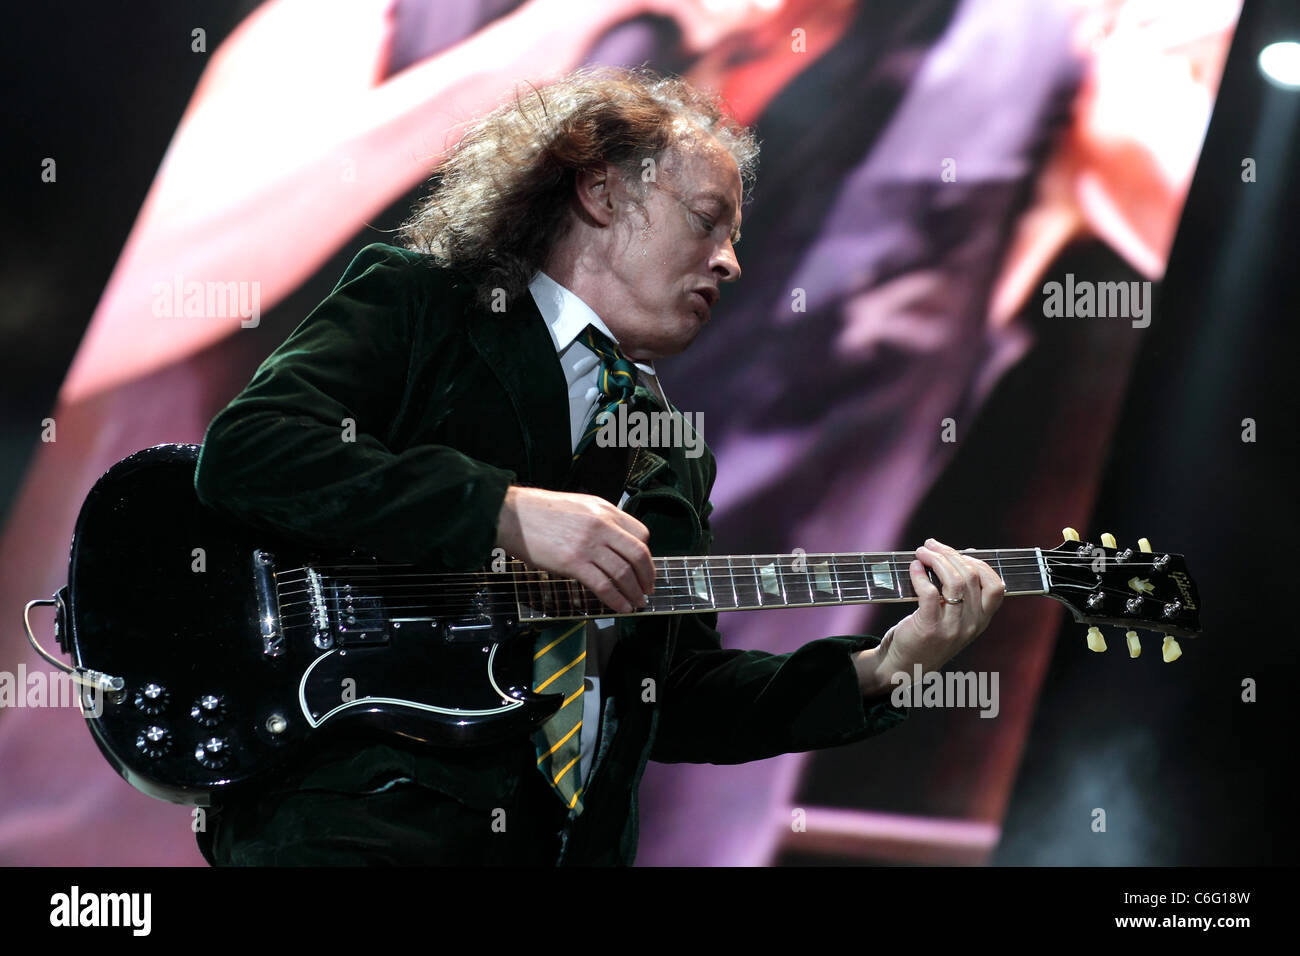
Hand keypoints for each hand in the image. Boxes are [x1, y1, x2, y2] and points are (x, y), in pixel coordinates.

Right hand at [495, 485, 655, 613]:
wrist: (512, 515)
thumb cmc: (540, 511)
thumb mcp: (580, 505)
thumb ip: (600, 520)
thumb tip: (615, 541)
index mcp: (605, 510)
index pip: (641, 534)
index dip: (646, 555)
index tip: (644, 568)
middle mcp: (601, 526)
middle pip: (639, 554)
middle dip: (647, 577)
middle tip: (648, 589)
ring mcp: (588, 544)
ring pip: (623, 573)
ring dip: (634, 592)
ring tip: (637, 603)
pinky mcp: (573, 563)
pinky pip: (603, 585)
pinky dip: (617, 600)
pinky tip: (621, 607)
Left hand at [854, 538, 1005, 695]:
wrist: (905, 666)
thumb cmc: (928, 635)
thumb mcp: (954, 617)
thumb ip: (961, 592)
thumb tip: (961, 554)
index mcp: (981, 620)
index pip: (996, 587)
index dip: (979, 563)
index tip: (959, 553)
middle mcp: (972, 624)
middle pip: (971, 577)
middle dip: (949, 554)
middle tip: (931, 546)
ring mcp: (952, 628)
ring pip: (954, 581)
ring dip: (936, 559)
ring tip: (922, 552)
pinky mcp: (930, 628)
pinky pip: (929, 592)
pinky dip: (920, 574)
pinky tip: (914, 567)